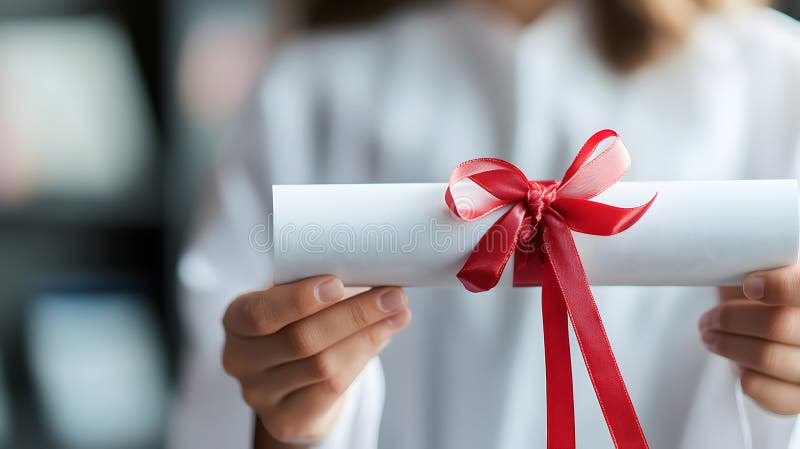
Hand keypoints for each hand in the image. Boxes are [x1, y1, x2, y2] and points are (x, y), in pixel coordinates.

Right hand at [222, 275, 410, 443]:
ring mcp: (260, 394)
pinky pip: (332, 389)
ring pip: (323, 365)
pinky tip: (385, 336)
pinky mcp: (285, 420)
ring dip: (368, 336)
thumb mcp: (297, 296)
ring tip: (398, 313)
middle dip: (354, 314)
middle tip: (393, 295)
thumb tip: (371, 269)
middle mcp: (239, 359)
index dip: (298, 299)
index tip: (337, 282)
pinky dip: (363, 358)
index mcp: (236, 318)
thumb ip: (321, 282)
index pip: (260, 313)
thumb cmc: (298, 322)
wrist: (292, 381)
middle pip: (301, 340)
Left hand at [700, 265, 799, 414]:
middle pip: (778, 324)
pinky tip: (739, 362)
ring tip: (711, 335)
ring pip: (767, 358)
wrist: (779, 322)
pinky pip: (770, 394)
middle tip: (711, 316)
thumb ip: (765, 261)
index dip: (778, 286)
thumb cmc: (772, 292)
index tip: (749, 284)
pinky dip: (745, 375)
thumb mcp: (772, 266)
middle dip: (731, 318)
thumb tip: (734, 249)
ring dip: (727, 344)